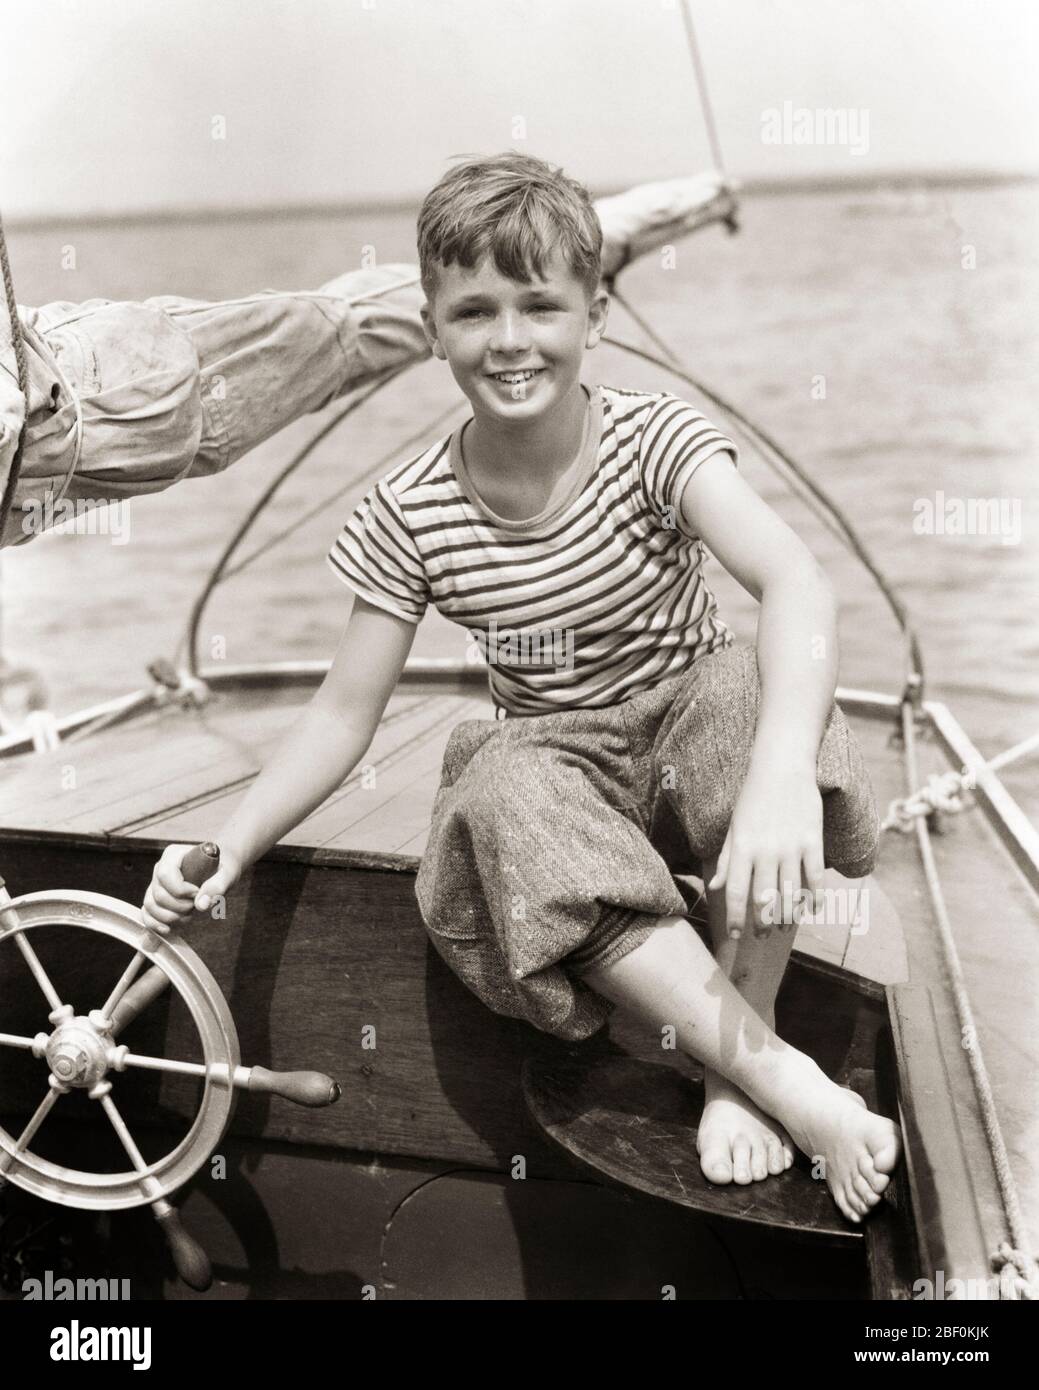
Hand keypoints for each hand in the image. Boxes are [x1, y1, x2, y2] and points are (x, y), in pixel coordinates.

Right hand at [140, 842, 241, 931]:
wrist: (219, 872)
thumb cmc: (221, 868)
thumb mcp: (227, 874)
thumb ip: (217, 886)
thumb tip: (201, 905)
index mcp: (174, 855)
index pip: (166, 875)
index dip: (181, 890)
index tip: (197, 893)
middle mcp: (160, 868)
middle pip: (159, 894)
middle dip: (179, 907)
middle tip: (196, 905)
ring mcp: (155, 884)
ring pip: (151, 905)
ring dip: (170, 916)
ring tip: (188, 914)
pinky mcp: (155, 898)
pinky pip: (146, 913)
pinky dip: (154, 923)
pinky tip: (168, 929)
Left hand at [708, 762, 823, 935]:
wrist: (782, 767)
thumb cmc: (752, 798)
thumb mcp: (733, 828)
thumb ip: (727, 860)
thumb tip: (717, 888)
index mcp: (742, 848)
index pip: (737, 892)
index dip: (736, 918)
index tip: (735, 936)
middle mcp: (765, 851)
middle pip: (765, 899)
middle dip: (763, 924)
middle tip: (763, 937)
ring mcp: (791, 847)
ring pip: (792, 894)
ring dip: (789, 917)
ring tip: (785, 927)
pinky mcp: (813, 840)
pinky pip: (816, 877)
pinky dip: (815, 898)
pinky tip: (813, 910)